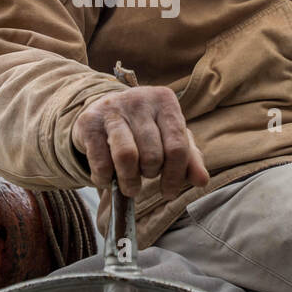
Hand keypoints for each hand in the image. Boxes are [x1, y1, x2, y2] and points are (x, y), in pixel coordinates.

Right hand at [71, 85, 208, 199]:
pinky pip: (101, 162)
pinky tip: (108, 178)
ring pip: (127, 157)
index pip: (177, 147)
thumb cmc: (144, 128)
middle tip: (145, 177)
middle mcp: (139, 100)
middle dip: (151, 175)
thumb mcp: (169, 138)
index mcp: (165, 101)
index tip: (169, 192)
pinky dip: (105, 179)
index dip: (175, 176)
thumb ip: (189, 159)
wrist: (103, 111)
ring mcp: (112, 109)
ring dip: (130, 181)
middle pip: (153, 155)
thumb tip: (202, 181)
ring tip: (130, 186)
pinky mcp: (89, 122)